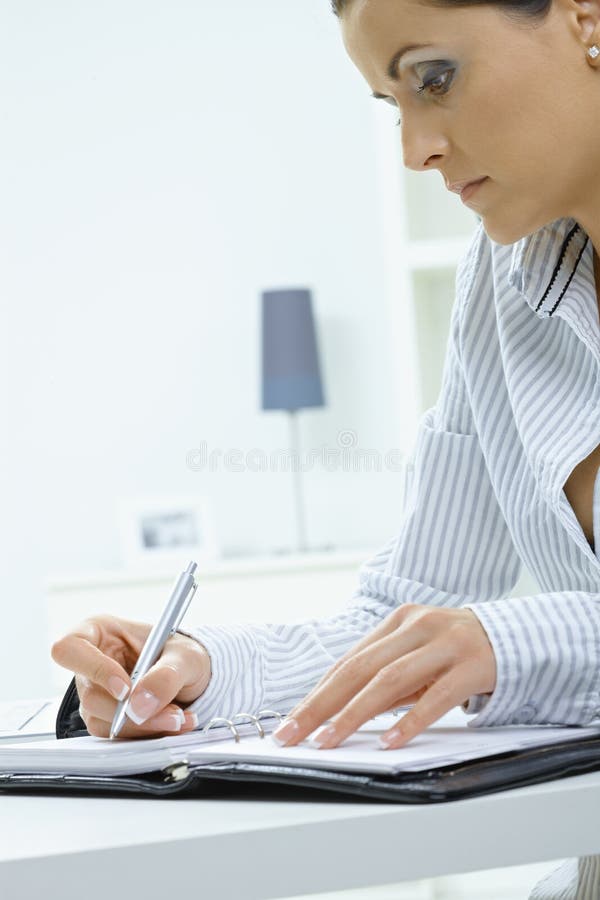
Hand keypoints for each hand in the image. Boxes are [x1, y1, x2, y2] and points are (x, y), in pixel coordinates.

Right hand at [51, 615, 211, 737]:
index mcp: (99, 631)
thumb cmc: (182, 654)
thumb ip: (166, 676)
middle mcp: (91, 663)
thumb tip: (140, 704)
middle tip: (171, 713)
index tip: (126, 688)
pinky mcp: (105, 718)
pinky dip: (145, 734)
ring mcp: (95, 692)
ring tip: (178, 717)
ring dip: (143, 726)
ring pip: (102, 721)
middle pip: (90, 695)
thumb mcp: (186, 655)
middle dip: (132, 711)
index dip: (95, 670)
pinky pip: (115, 735)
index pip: (70, 648)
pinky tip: (170, 723)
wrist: (196, 676)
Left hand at [271, 604, 495, 749]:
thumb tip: (338, 709)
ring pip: (390, 679)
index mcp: (398, 622)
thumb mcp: (417, 655)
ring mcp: (446, 644)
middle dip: (321, 704)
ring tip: (330, 739)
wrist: (517, 636)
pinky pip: (437, 696)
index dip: (316, 693)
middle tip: (294, 734)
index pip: (348, 661)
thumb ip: (385, 675)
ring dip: (354, 713)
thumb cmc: (457, 651)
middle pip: (359, 668)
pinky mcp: (472, 665)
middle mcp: (417, 626)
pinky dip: (410, 720)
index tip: (291, 721)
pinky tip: (391, 740)